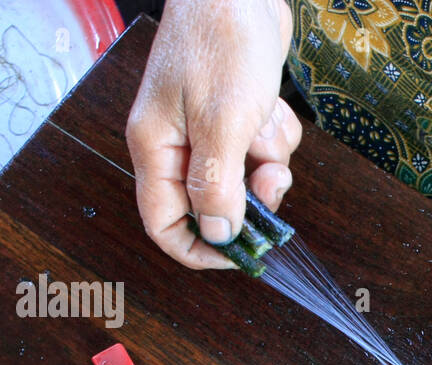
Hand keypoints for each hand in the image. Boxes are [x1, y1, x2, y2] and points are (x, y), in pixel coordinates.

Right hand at [126, 0, 300, 267]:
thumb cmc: (222, 41)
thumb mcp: (222, 122)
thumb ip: (217, 184)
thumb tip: (219, 235)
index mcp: (156, 148)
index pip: (165, 223)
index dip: (201, 248)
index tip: (240, 256)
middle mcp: (178, 143)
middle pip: (212, 205)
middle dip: (249, 201)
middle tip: (271, 183)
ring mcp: (207, 128)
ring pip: (245, 179)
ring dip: (268, 163)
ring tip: (268, 127)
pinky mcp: (236, 114)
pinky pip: (261, 149)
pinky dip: (275, 136)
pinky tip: (273, 105)